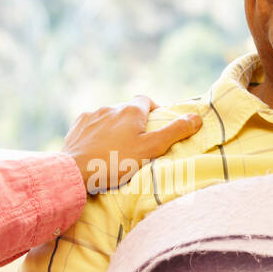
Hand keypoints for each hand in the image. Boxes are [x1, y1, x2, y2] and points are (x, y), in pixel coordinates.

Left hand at [62, 95, 200, 192]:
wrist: (76, 171)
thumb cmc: (116, 161)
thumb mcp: (151, 149)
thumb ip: (175, 132)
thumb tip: (196, 117)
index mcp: (131, 110)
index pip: (146, 100)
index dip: (153, 110)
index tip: (155, 126)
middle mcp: (111, 107)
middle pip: (127, 110)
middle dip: (133, 123)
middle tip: (137, 144)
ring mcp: (92, 115)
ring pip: (109, 117)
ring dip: (114, 128)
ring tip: (116, 149)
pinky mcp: (77, 125)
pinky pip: (92, 125)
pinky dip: (97, 133)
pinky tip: (97, 148)